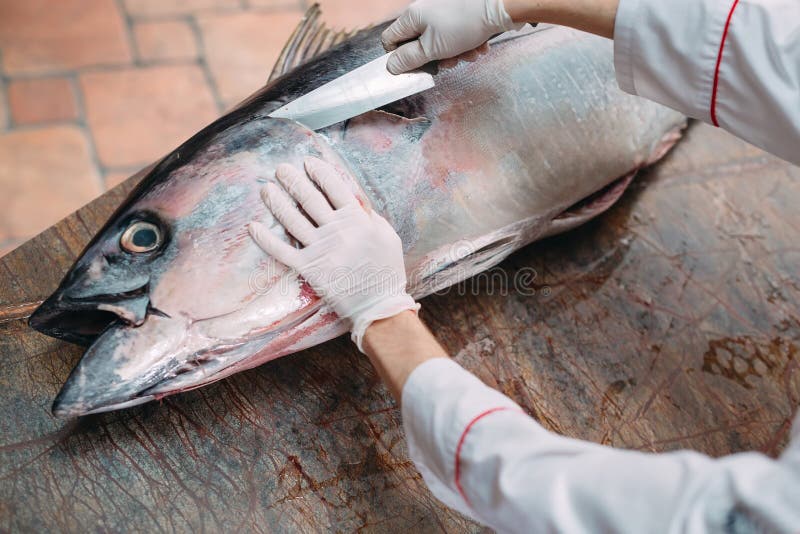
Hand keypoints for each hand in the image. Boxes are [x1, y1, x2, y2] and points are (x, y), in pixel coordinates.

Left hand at [249, 157, 419, 350]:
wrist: (378, 305)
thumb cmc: (387, 270)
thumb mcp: (387, 236)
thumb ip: (370, 216)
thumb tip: (354, 200)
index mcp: (358, 220)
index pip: (334, 187)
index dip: (319, 172)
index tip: (307, 162)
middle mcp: (337, 231)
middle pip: (309, 199)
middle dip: (293, 180)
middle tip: (281, 169)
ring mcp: (321, 250)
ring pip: (292, 220)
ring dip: (276, 202)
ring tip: (266, 189)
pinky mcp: (309, 269)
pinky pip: (282, 251)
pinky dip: (266, 239)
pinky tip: (253, 227)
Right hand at [382, 0, 522, 73]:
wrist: (498, 6)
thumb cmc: (464, 24)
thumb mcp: (431, 49)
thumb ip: (408, 60)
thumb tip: (391, 67)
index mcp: (411, 17)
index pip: (390, 40)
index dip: (399, 57)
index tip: (415, 67)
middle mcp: (424, 12)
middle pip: (419, 45)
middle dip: (435, 59)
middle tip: (448, 63)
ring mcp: (443, 13)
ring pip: (441, 44)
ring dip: (455, 54)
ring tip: (469, 53)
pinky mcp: (460, 16)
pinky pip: (457, 37)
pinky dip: (467, 45)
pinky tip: (478, 46)